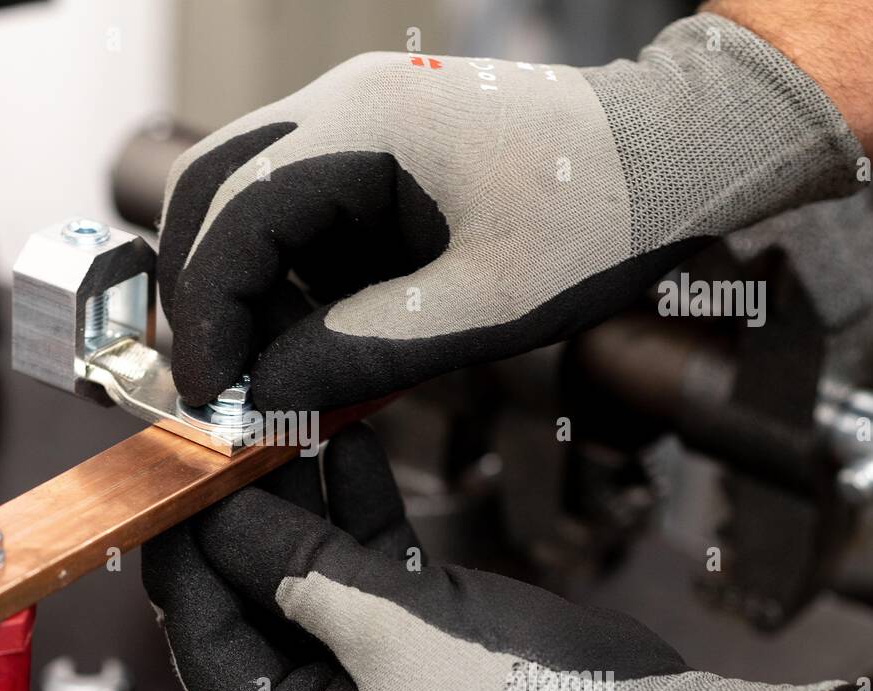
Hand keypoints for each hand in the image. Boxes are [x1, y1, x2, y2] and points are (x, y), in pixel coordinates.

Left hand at [142, 424, 843, 690]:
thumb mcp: (391, 636)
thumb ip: (300, 570)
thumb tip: (221, 513)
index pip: (206, 652)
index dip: (188, 567)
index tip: (173, 491)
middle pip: (256, 611)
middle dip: (248, 527)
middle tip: (227, 448)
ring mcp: (373, 682)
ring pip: (314, 582)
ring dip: (306, 509)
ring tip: (283, 429)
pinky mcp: (420, 644)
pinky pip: (372, 574)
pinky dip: (365, 515)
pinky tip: (353, 446)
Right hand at [157, 13, 861, 411]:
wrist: (671, 154)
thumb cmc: (595, 221)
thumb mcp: (481, 307)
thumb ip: (359, 353)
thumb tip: (257, 401)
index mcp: (362, 125)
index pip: (230, 217)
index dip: (204, 316)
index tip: (211, 398)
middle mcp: (339, 105)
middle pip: (209, 194)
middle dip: (201, 297)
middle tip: (220, 387)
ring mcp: (352, 121)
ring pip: (243, 204)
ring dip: (241, 291)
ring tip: (276, 373)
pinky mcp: (370, 149)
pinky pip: (294, 213)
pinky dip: (285, 279)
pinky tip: (319, 335)